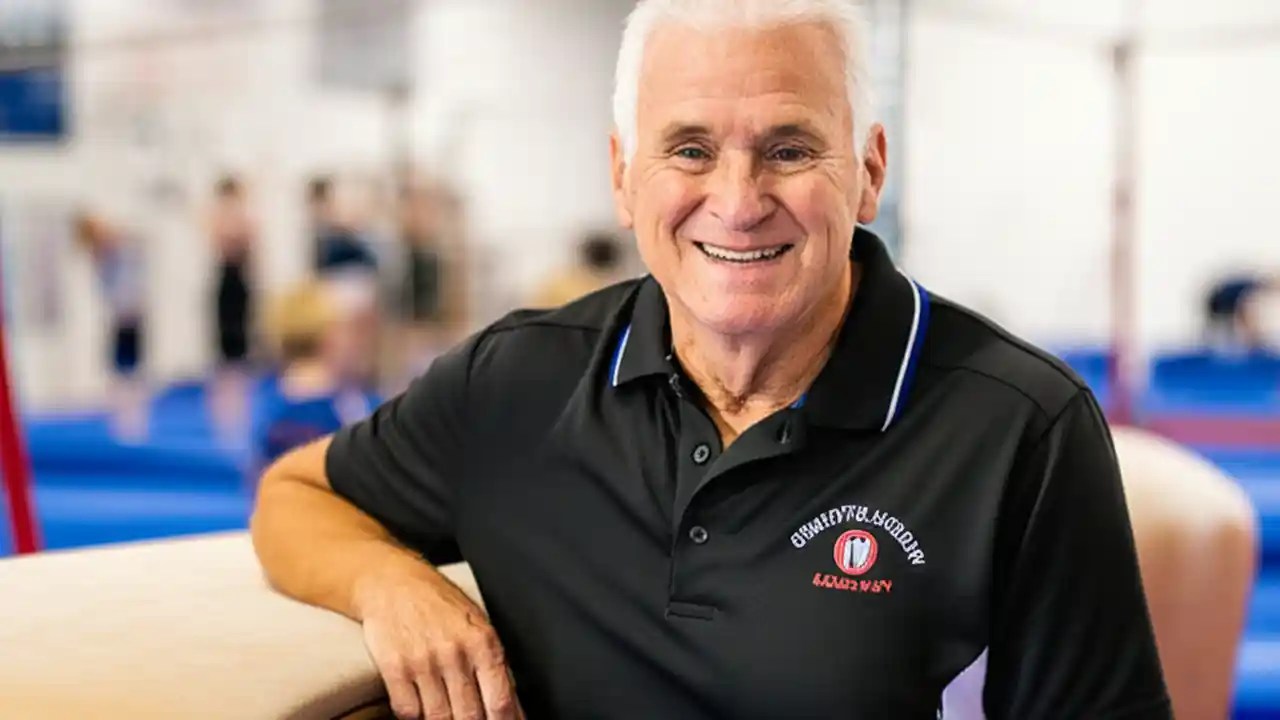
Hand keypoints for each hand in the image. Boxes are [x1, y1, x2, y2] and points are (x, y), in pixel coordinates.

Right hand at [355, 567, 520, 719]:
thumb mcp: (477, 625)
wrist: (392, 583)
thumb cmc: (439, 605)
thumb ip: (494, 666)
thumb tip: (513, 708)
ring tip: (448, 715)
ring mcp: (424, 662)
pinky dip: (415, 716)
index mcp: (483, 642)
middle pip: (470, 716)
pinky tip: (421, 708)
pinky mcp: (395, 668)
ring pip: (439, 718)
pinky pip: (408, 712)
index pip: (500, 700)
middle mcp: (455, 652)